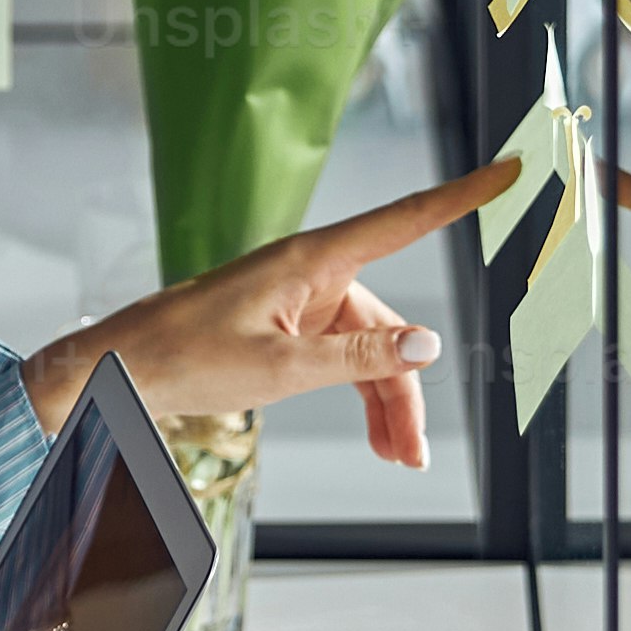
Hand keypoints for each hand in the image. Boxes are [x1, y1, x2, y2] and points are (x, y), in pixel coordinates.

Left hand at [27, 163, 504, 475]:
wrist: (122, 369)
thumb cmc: (187, 356)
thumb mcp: (281, 368)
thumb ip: (359, 357)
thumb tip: (428, 344)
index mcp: (312, 261)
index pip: (405, 220)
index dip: (462, 197)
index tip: (508, 171)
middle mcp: (312, 273)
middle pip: (390, 325)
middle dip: (407, 389)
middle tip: (413, 454)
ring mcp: (301, 302)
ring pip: (369, 350)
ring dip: (386, 404)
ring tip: (396, 459)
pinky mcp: (287, 327)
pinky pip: (342, 358)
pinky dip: (359, 396)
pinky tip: (375, 439)